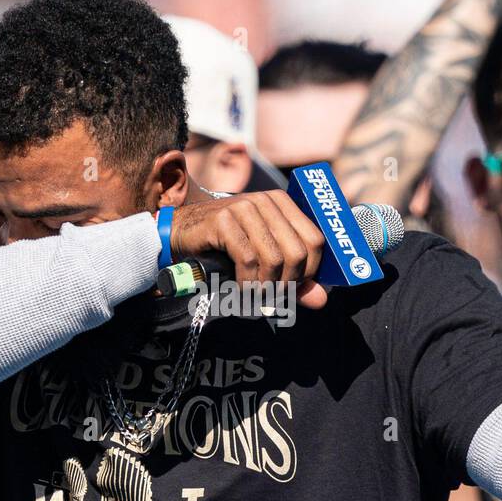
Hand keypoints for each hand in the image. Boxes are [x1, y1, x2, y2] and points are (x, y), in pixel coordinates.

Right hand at [169, 191, 328, 308]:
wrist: (180, 234)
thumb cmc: (225, 248)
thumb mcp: (264, 261)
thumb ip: (295, 279)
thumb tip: (321, 300)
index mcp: (282, 203)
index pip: (315, 240)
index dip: (310, 271)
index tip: (294, 289)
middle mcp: (266, 201)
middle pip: (297, 252)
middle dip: (288, 284)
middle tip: (273, 298)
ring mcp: (244, 208)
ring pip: (275, 258)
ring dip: (267, 286)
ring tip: (257, 296)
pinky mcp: (224, 220)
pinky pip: (249, 259)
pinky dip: (249, 283)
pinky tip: (242, 290)